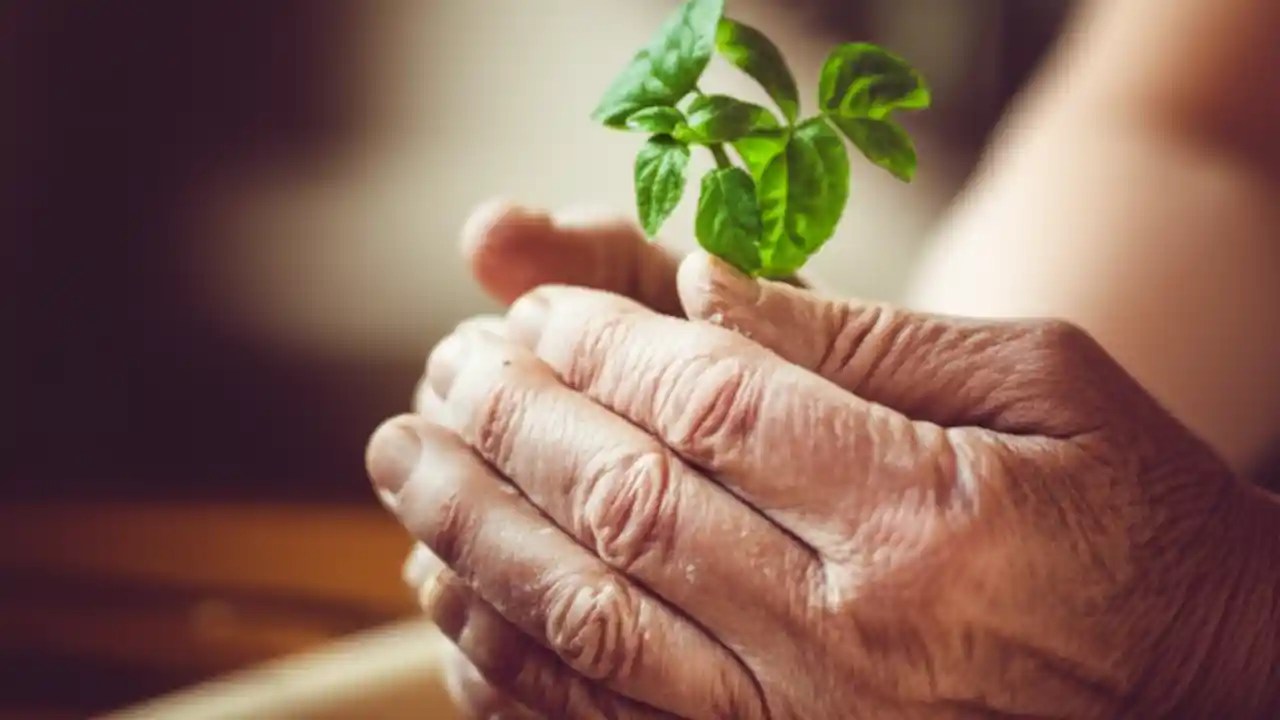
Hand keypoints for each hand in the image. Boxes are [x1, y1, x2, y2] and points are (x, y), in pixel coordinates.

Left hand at [371, 251, 1278, 717]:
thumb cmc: (1129, 519)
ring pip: (590, 622)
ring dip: (477, 536)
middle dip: (506, 425)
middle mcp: (848, 633)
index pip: (705, 404)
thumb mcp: (1039, 385)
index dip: (594, 344)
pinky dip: (512, 666)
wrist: (1196, 687)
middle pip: (623, 504)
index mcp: (921, 513)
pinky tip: (451, 606)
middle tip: (437, 373)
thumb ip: (862, 339)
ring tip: (408, 467)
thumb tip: (701, 289)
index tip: (528, 312)